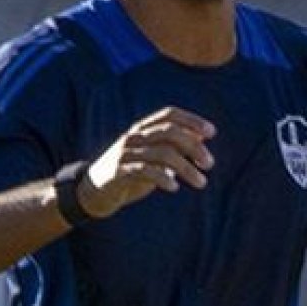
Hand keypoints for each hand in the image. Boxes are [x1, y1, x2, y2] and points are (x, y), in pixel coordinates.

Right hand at [78, 107, 215, 218]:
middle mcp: (134, 136)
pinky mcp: (119, 171)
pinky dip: (163, 178)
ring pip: (162, 154)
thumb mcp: (153, 155)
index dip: (191, 120)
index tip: (212, 132)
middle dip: (193, 146)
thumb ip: (174, 144)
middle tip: (210, 164)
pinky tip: (174, 187)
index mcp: (142, 128)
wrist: (94, 190)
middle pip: (169, 133)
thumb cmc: (130, 171)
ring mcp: (126, 153)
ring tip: (201, 182)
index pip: (169, 114)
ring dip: (186, 168)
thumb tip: (202, 134)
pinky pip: (145, 171)